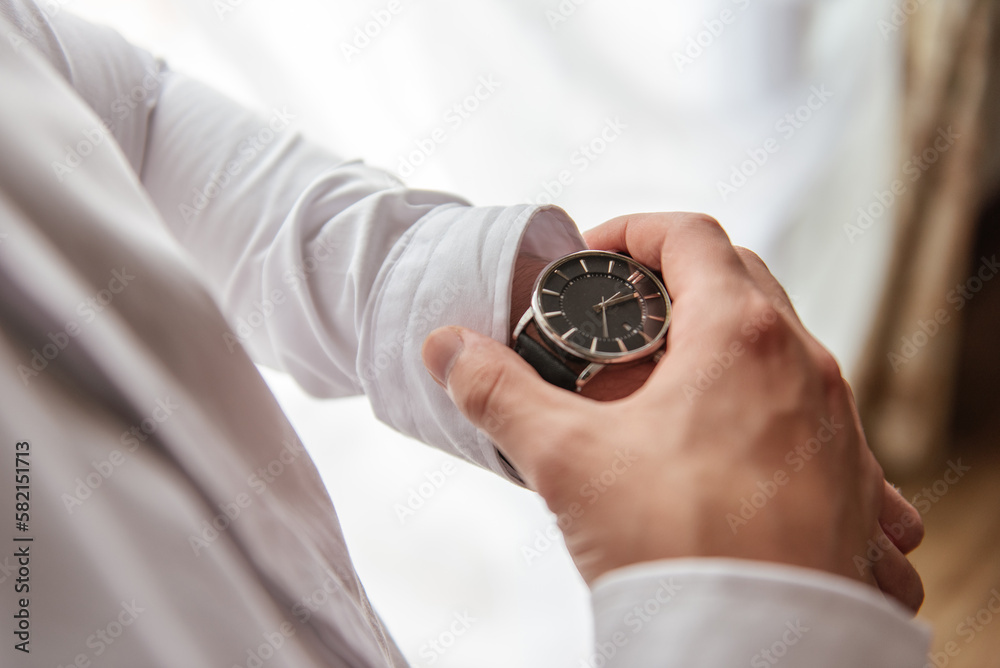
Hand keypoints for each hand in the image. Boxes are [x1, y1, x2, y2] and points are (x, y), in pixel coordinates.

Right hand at [426, 212, 922, 611]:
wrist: (760, 647)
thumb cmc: (676, 546)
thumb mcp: (567, 459)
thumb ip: (500, 392)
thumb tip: (448, 349)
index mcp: (740, 336)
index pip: (689, 235)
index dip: (631, 233)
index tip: (592, 262)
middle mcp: (805, 365)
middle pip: (738, 282)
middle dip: (671, 292)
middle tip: (616, 338)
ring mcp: (838, 424)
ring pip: (778, 351)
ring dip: (717, 355)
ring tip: (659, 406)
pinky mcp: (853, 481)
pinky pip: (815, 422)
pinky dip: (770, 418)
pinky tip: (734, 460)